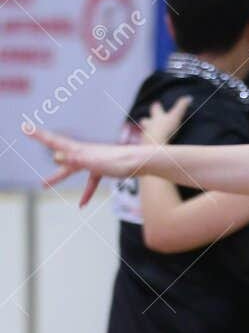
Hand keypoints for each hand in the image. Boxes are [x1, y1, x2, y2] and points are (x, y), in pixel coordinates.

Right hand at [22, 121, 140, 206]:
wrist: (141, 162)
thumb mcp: (94, 162)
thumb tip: (56, 156)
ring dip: (58, 177)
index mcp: (79, 150)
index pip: (55, 142)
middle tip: (28, 152)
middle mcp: (84, 153)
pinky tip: (82, 204)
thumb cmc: (119, 161)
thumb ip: (74, 160)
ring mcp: (93, 161)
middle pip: (60, 156)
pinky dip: (86, 192)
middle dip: (42, 155)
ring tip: (44, 185)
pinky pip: (90, 181)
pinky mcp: (102, 168)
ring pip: (72, 170)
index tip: (25, 128)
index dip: (39, 136)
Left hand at [138, 95, 190, 144]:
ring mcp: (146, 135)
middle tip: (146, 120)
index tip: (156, 104)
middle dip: (146, 120)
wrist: (156, 144)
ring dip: (148, 132)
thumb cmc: (166, 129)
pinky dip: (149, 144)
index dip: (156, 107)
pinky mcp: (145, 146)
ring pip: (145, 132)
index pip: (155, 109)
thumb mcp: (176, 116)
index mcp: (157, 117)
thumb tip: (189, 97)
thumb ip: (182, 106)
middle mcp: (149, 125)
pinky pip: (146, 144)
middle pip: (145, 121)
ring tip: (151, 136)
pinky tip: (152, 148)